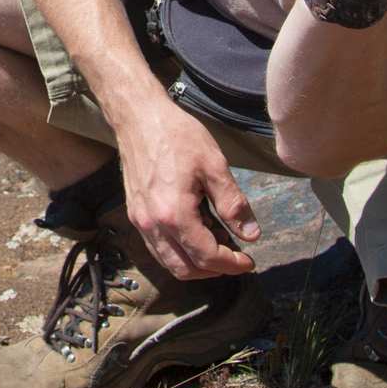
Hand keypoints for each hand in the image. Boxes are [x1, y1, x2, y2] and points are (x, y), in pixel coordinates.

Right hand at [114, 100, 259, 278]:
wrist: (139, 117)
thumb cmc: (177, 136)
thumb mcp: (214, 165)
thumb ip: (233, 204)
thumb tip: (251, 234)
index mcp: (174, 214)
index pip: (206, 256)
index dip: (231, 264)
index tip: (249, 260)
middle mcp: (152, 224)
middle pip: (184, 269)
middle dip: (214, 270)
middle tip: (235, 257)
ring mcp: (140, 221)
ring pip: (168, 262)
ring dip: (195, 264)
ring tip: (217, 244)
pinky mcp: (135, 214)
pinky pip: (157, 247)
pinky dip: (178, 251)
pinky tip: (196, 232)